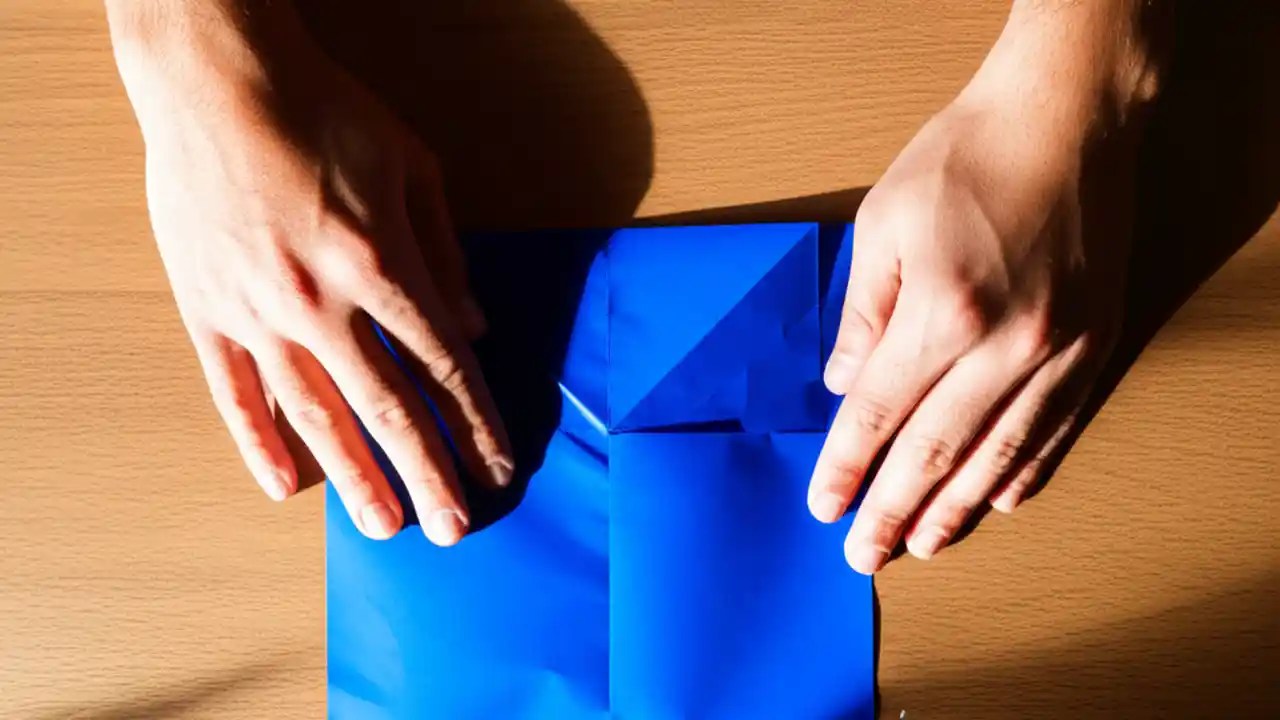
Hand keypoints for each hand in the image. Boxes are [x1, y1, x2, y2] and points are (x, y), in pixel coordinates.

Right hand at [113, 8, 510, 544]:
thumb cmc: (326, 115)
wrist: (219, 82)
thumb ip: (447, 255)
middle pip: (388, 408)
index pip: (444, 368)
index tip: (498, 466)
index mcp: (383, 266)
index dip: (476, 423)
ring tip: (385, 527)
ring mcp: (259, 313)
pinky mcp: (207, 311)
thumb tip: (474, 328)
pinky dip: (258, 443)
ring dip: (354, 476)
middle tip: (454, 527)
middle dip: (428, 472)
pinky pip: (234, 394)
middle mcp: (323, 304)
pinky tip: (285, 487)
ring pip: (315, 415)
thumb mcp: (414, 170)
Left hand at [808, 23, 1154, 572]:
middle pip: (936, 449)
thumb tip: (846, 387)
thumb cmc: (962, 161)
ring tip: (923, 545)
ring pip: (1000, 452)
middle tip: (864, 556)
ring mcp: (1058, 349)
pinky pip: (1056, 424)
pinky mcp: (1094, 343)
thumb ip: (861, 314)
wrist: (1065, 119)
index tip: (824, 506)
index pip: (881, 412)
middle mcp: (1005, 345)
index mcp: (940, 312)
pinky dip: (1026, 469)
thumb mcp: (881, 224)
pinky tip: (1001, 501)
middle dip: (893, 508)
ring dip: (957, 507)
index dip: (847, 465)